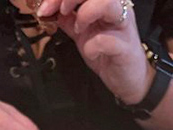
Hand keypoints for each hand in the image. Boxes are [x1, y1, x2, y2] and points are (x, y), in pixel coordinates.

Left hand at [38, 0, 153, 104]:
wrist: (127, 78)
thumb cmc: (107, 53)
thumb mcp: (82, 32)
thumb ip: (67, 19)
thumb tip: (48, 9)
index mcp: (105, 0)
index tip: (45, 8)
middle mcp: (117, 6)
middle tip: (59, 11)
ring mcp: (123, 24)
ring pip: (106, 2)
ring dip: (85, 14)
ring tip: (78, 29)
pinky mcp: (125, 46)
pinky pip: (106, 39)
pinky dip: (92, 46)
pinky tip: (91, 53)